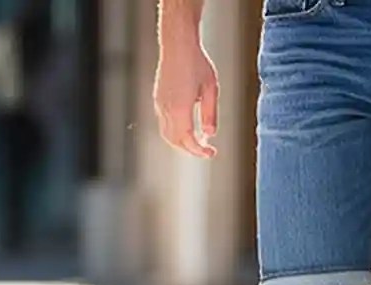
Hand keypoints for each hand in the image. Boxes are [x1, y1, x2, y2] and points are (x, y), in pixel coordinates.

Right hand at [154, 38, 218, 157]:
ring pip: (167, 134)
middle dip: (191, 149)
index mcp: (180, 108)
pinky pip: (164, 123)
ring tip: (198, 140)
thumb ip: (210, 113)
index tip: (211, 153)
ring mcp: (160, 104)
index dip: (199, 151)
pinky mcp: (158, 100)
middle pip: (176, 141)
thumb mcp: (211, 89)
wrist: (177, 45)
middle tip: (206, 150)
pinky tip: (188, 126)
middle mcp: (167, 109)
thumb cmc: (197, 64)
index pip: (188, 140)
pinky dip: (176, 131)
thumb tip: (210, 134)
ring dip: (182, 142)